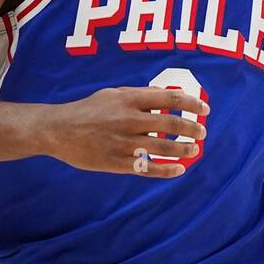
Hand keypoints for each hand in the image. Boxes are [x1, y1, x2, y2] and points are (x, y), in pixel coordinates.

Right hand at [43, 86, 209, 176]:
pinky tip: (180, 169)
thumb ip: (140, 95)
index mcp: (129, 98)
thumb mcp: (113, 93)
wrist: (59, 130)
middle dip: (192, 128)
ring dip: (185, 149)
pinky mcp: (117, 162)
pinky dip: (167, 170)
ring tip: (194, 149)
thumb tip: (168, 96)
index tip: (204, 109)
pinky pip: (148, 168)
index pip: (170, 98)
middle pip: (171, 123)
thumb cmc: (88, 110)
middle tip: (202, 131)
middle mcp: (129, 119)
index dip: (191, 103)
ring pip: (163, 147)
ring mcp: (124, 142)